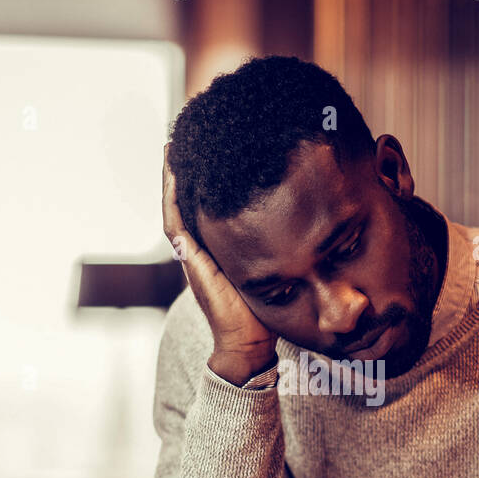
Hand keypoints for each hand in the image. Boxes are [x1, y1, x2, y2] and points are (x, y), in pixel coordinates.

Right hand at [162, 143, 277, 384]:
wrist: (250, 341)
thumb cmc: (265, 309)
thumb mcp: (274, 264)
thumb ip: (278, 241)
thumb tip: (306, 214)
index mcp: (218, 246)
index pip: (208, 204)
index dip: (207, 177)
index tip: (214, 149)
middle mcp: (201, 246)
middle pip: (188, 198)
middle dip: (186, 168)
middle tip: (187, 136)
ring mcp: (191, 252)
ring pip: (175, 204)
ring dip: (173, 175)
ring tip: (175, 144)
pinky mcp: (189, 258)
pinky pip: (175, 220)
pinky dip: (172, 195)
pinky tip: (174, 171)